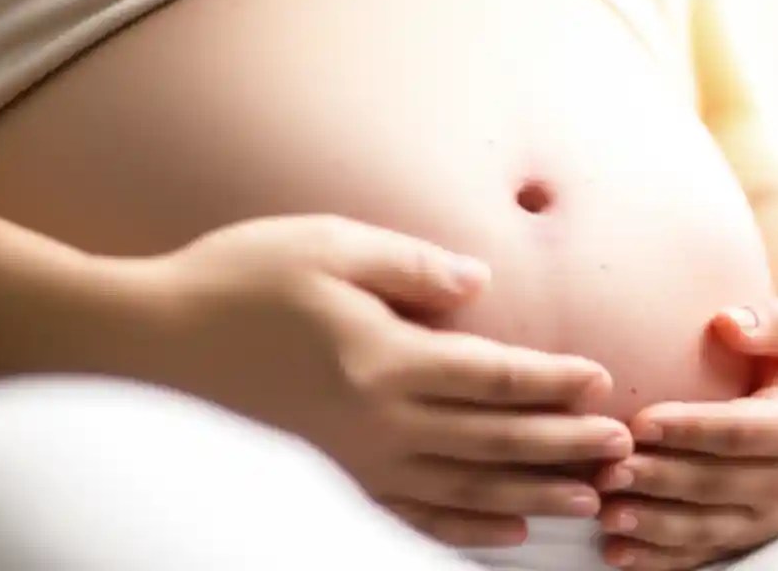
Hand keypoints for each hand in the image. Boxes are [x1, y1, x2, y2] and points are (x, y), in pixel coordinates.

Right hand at [129, 214, 632, 547]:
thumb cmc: (238, 282)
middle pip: (495, 438)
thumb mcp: (329, 245)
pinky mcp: (332, 479)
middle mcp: (384, 419)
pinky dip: (465, 526)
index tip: (602, 383)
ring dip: (534, 493)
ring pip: (467, 485)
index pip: (496, 375)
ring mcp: (358, 460)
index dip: (554, 381)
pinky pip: (413, 514)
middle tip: (626, 452)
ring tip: (589, 500)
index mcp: (389, 356)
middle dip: (565, 445)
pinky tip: (503, 532)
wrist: (151, 346)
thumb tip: (480, 286)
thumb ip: (412, 267)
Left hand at [592, 300, 777, 569]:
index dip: (691, 429)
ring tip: (606, 514)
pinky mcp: (751, 535)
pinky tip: (616, 553)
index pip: (739, 431)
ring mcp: (770, 516)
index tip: (641, 421)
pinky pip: (705, 553)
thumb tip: (727, 321)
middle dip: (661, 480)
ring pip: (708, 528)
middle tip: (607, 471)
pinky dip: (661, 559)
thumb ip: (772, 323)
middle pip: (717, 484)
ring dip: (655, 526)